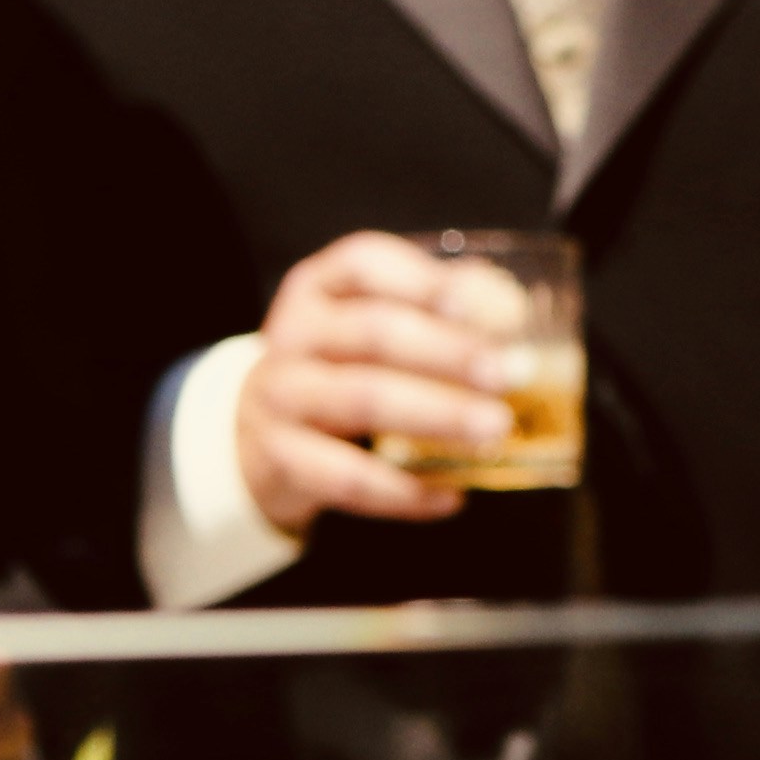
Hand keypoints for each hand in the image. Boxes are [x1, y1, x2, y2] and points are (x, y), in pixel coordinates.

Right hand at [233, 232, 537, 537]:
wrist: (251, 436)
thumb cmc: (333, 367)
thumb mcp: (363, 324)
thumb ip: (431, 307)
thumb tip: (508, 303)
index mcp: (318, 287)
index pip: (362, 263)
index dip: (419, 279)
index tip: (471, 302)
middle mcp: (293, 334)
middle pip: (373, 331)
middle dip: (446, 351)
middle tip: (505, 373)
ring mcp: (281, 396)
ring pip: (363, 399)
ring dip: (436, 414)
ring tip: (493, 428)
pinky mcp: (280, 459)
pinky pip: (347, 476)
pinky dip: (404, 489)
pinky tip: (450, 495)